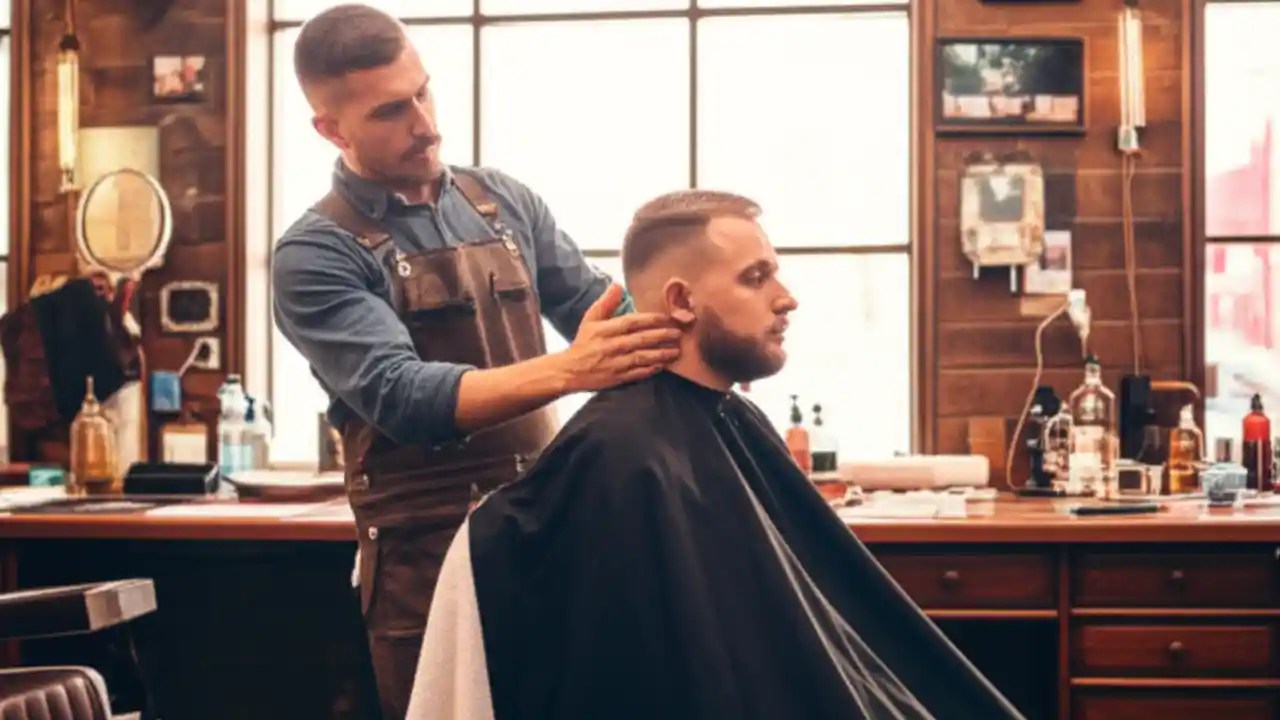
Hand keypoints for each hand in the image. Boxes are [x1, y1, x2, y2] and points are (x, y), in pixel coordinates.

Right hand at [560, 285, 680, 391]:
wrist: (570, 371)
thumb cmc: (583, 343)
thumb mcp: (590, 320)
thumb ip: (605, 303)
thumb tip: (617, 285)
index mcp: (605, 330)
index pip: (631, 322)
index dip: (650, 319)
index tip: (666, 318)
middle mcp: (611, 346)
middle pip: (640, 339)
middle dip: (661, 336)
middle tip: (678, 333)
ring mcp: (615, 363)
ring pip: (642, 357)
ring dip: (660, 354)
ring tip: (675, 351)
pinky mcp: (617, 378)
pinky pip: (637, 373)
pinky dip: (650, 370)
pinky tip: (662, 365)